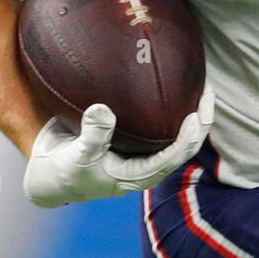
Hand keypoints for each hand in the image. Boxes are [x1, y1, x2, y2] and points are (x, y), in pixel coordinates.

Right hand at [23, 87, 214, 207]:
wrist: (50, 175)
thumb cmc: (65, 171)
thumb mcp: (77, 155)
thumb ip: (92, 135)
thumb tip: (103, 109)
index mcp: (139, 175)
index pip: (173, 158)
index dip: (188, 138)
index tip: (195, 115)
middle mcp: (147, 164)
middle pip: (185, 145)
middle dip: (201, 121)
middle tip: (208, 91)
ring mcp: (142, 152)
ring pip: (176, 133)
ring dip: (191, 111)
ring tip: (200, 83)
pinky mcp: (133, 138)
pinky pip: (157, 122)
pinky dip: (169, 105)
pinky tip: (173, 82)